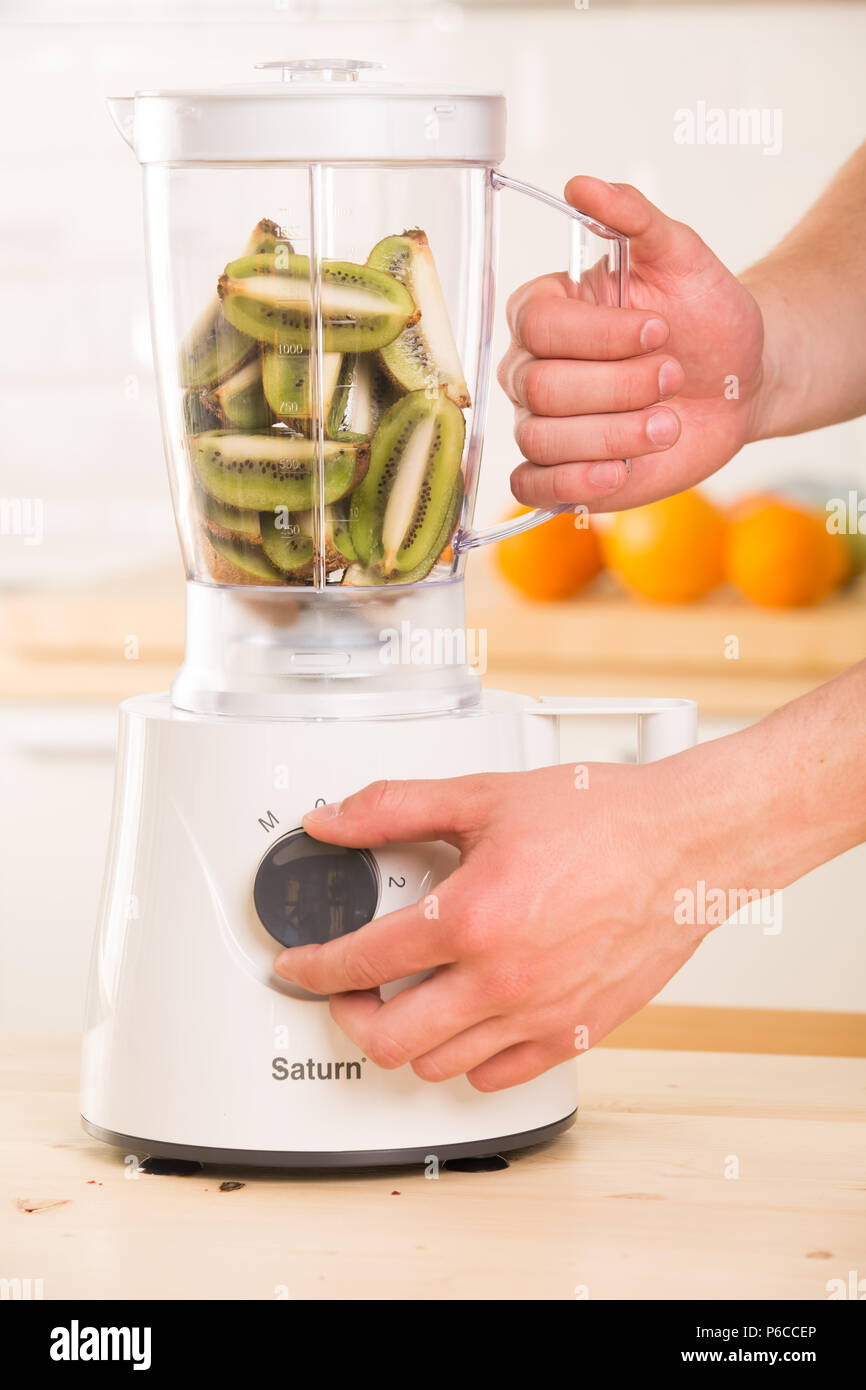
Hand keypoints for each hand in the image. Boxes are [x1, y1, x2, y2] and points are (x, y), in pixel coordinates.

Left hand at [273, 761, 711, 1091]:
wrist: (686, 845)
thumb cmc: (602, 819)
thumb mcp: (484, 796)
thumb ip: (394, 808)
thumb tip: (332, 821)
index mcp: (471, 918)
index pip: (361, 963)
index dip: (313, 968)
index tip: (300, 966)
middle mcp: (501, 979)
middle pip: (388, 1040)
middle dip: (349, 1018)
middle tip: (347, 992)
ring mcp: (539, 1015)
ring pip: (438, 1066)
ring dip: (406, 1039)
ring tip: (406, 1002)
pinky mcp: (575, 1034)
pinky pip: (499, 1076)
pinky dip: (468, 1058)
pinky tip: (467, 1022)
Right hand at [497, 176, 765, 510]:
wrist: (737, 379)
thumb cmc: (704, 315)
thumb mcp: (681, 254)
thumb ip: (632, 216)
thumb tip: (579, 184)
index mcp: (545, 310)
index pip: (537, 325)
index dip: (602, 334)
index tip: (661, 329)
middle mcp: (531, 368)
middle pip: (541, 387)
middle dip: (621, 386)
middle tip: (674, 376)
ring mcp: (543, 423)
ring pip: (542, 439)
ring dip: (615, 435)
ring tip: (669, 425)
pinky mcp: (561, 472)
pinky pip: (532, 487)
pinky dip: (571, 483)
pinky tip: (617, 472)